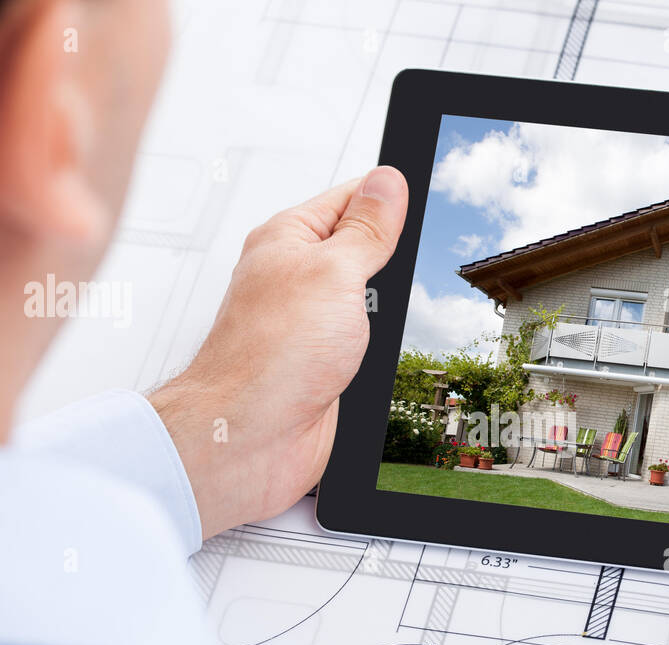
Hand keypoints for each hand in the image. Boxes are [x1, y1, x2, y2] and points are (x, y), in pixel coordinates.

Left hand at [150, 167, 407, 538]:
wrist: (247, 437)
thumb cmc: (269, 355)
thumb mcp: (335, 272)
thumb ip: (366, 229)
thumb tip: (389, 183)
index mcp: (288, 239)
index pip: (349, 198)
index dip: (387, 196)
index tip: (421, 194)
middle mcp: (294, 279)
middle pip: (361, 250)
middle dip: (393, 261)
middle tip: (409, 265)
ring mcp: (306, 324)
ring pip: (364, 302)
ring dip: (384, 314)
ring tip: (387, 318)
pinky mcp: (318, 365)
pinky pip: (360, 344)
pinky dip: (377, 350)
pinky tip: (380, 352)